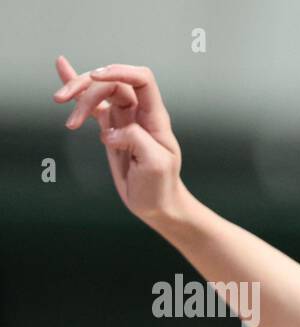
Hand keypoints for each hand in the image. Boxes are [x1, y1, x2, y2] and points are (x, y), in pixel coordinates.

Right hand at [52, 56, 186, 223]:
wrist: (156, 205)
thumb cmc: (160, 187)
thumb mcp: (155, 165)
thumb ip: (136, 140)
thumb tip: (109, 132)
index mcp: (155, 118)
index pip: (142, 80)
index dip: (120, 72)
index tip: (95, 78)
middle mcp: (140, 113)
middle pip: (113, 84)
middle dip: (88, 89)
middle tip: (69, 112)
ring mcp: (124, 119)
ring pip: (100, 91)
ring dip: (78, 93)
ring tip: (59, 103)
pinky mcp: (110, 128)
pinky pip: (93, 104)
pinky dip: (78, 89)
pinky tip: (62, 69)